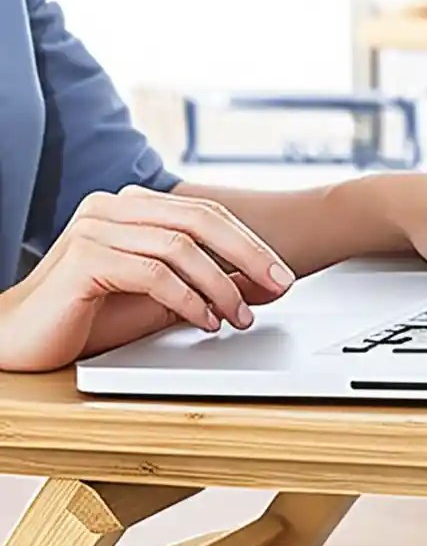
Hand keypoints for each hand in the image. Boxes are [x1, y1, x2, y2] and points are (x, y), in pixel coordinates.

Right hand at [0, 186, 295, 371]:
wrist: (19, 340)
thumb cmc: (89, 317)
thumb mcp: (163, 299)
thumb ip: (209, 286)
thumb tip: (264, 286)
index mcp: (132, 206)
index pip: (206, 213)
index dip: (250, 242)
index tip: (282, 274)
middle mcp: (113, 207)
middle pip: (200, 220)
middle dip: (248, 255)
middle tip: (279, 286)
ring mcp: (95, 228)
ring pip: (180, 247)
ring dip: (221, 286)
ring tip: (240, 317)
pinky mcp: (84, 258)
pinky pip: (153, 274)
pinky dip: (188, 299)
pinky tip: (205, 320)